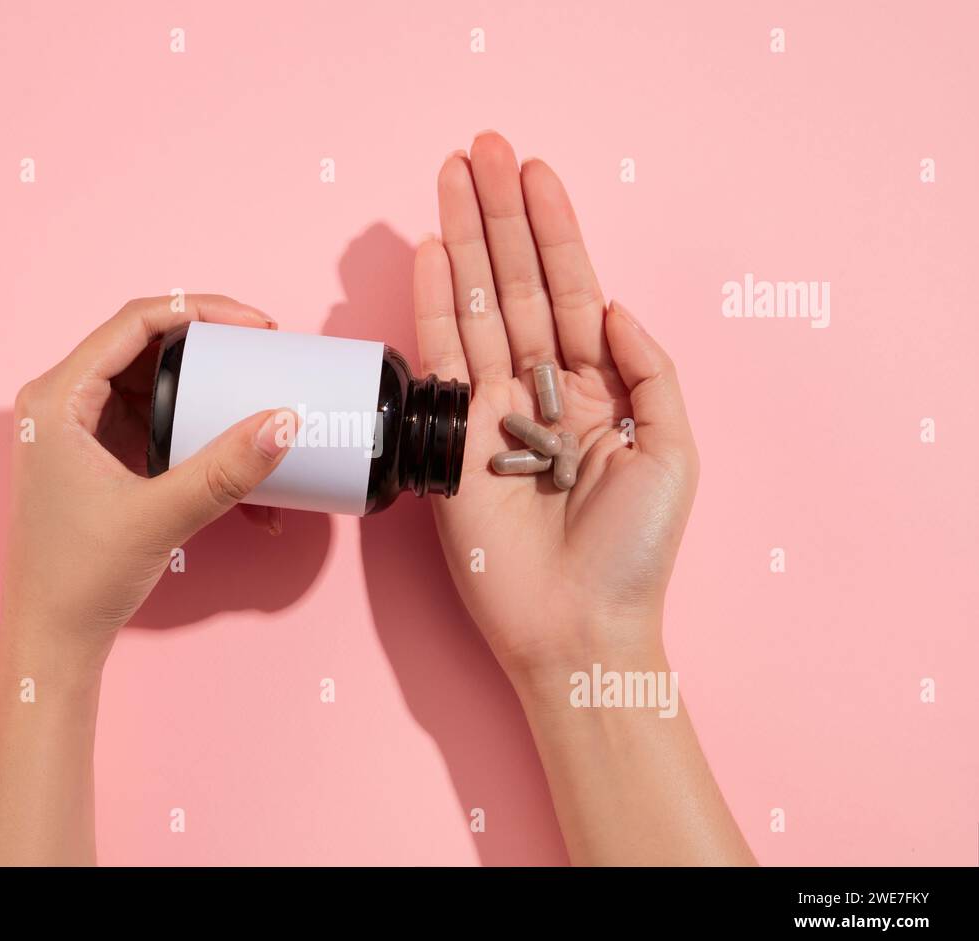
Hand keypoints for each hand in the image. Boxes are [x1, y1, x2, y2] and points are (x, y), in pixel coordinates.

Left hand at [3, 295, 294, 666]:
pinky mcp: (98, 457)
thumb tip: (284, 422)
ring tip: (255, 402)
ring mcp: (78, 431)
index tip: (255, 324)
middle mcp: (61, 404)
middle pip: (146, 347)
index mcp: (56, 400)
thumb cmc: (78, 580)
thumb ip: (225, 470)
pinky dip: (195, 436)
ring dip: (206, 395)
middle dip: (210, 349)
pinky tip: (236, 465)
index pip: (134, 323)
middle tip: (262, 354)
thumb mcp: (161, 517)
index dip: (199, 310)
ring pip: (154, 386)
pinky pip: (154, 426)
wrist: (52, 639)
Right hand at [413, 132, 698, 682]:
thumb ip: (648, 369)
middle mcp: (544, 389)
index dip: (555, 229)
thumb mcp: (673, 452)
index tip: (533, 170)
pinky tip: (433, 252)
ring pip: (478, 305)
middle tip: (479, 148)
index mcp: (601, 390)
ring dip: (464, 239)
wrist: (575, 626)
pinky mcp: (452, 436)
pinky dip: (435, 302)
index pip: (572, 289)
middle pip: (519, 283)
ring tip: (449, 177)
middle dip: (500, 214)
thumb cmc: (634, 552)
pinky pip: (442, 355)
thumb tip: (609, 306)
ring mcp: (493, 409)